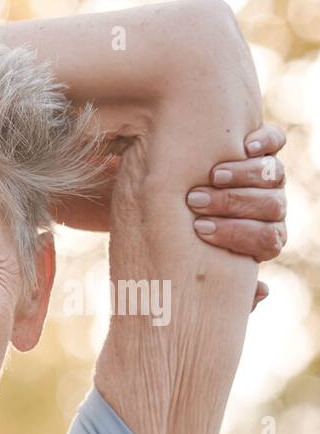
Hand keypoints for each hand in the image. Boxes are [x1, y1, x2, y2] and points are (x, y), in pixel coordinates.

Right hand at [185, 124, 286, 311]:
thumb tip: (261, 291)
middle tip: (195, 203)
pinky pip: (276, 142)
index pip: (266, 241)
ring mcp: (268, 178)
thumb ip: (218, 287)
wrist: (156, 200)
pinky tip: (244, 145)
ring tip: (211, 176)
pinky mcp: (261, 148)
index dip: (238, 235)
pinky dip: (264, 143)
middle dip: (234, 205)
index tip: (201, 230)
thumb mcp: (183, 267)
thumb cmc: (168, 243)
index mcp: (261, 242)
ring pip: (275, 175)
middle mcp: (270, 210)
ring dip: (244, 176)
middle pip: (273, 207)